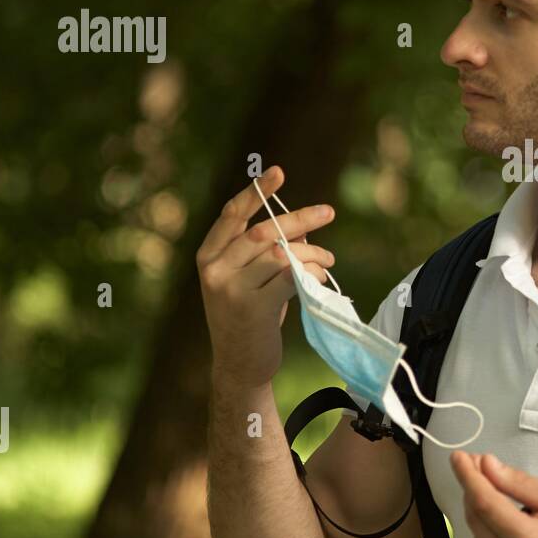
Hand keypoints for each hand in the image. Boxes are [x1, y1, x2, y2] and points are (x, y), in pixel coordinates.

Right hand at [196, 165, 336, 389]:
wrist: (239, 365)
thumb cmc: (250, 315)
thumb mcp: (250, 278)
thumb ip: (267, 250)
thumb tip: (301, 225)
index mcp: (208, 255)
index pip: (232, 215)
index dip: (256, 192)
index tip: (278, 172)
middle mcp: (214, 269)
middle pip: (264, 231)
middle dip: (301, 219)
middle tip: (328, 213)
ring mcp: (230, 290)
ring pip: (281, 254)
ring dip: (312, 253)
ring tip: (328, 261)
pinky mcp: (252, 309)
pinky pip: (290, 278)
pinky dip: (311, 273)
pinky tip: (321, 278)